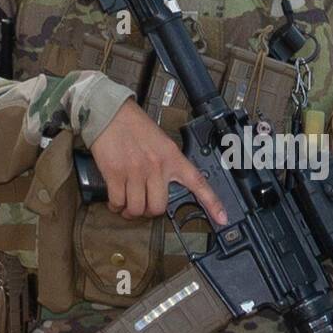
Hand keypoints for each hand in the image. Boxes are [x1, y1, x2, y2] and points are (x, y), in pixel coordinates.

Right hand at [90, 99, 227, 224]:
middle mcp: (157, 167)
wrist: (110, 114)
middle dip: (149, 211)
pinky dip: (116, 206)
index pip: (198, 183)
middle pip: (158, 207)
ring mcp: (136, 172)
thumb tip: (164, 187)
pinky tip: (116, 201)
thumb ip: (167, 164)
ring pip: (138, 208)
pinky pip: (119, 202)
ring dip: (131, 211)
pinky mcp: (116, 174)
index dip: (212, 203)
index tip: (222, 218)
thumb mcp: (161, 142)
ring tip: (127, 205)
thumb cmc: (134, 127)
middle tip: (143, 205)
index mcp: (172, 158)